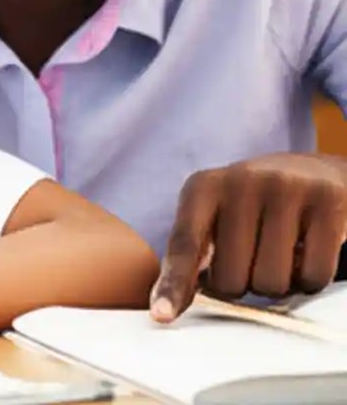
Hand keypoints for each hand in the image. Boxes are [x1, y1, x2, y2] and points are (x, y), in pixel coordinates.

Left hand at [150, 154, 346, 322]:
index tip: (161, 315)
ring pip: (272, 283)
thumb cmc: (253, 207)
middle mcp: (240, 181)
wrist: (313, 173)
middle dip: (243, 284)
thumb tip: (169, 308)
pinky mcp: (327, 201)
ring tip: (282, 253)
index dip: (173, 285)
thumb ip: (193, 257)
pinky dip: (310, 279)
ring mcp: (286, 188)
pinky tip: (307, 251)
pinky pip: (314, 276)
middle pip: (231, 280)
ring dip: (277, 284)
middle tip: (255, 256)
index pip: (183, 246)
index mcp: (202, 188)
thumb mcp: (214, 217)